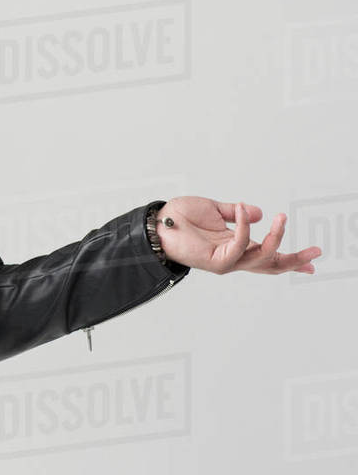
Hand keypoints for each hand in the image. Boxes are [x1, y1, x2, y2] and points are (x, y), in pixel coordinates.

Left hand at [154, 196, 321, 274]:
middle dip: (294, 260)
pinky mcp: (216, 260)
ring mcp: (226, 261)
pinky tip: (243, 209)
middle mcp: (234, 257)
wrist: (158, 222)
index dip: (290, 259)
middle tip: (316, 252)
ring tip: (280, 217)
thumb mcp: (214, 210)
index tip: (312, 262)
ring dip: (275, 237)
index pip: (267, 255)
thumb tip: (259, 212)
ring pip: (261, 257)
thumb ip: (237, 214)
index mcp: (236, 246)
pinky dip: (244, 226)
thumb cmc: (180, 217)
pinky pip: (239, 243)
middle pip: (271, 264)